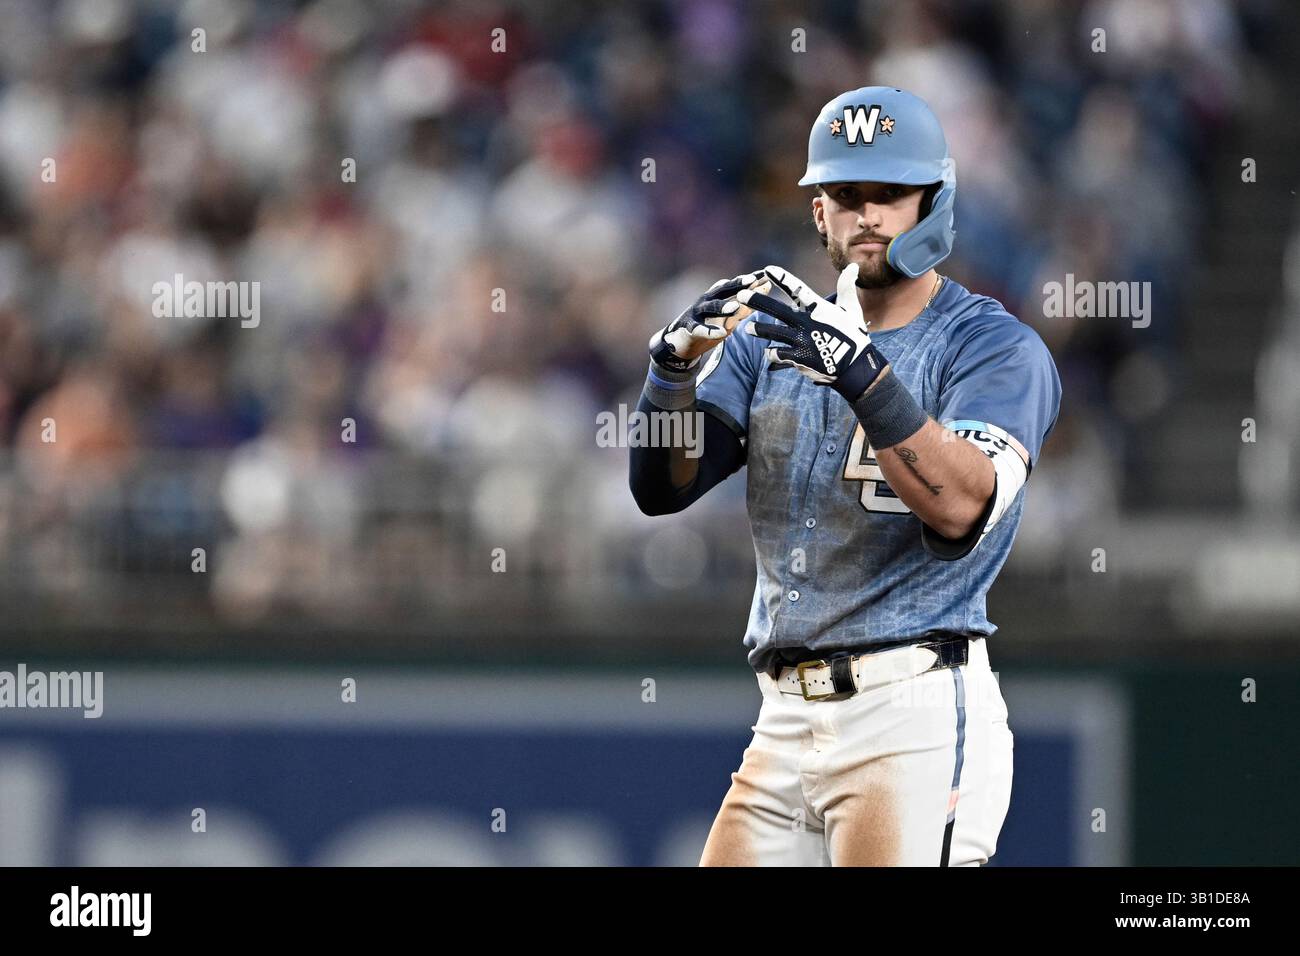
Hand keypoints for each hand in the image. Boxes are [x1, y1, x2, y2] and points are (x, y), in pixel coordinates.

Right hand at [649, 272, 769, 371]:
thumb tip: (767, 287)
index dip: (750, 280)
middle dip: (738, 284)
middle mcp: (708, 300)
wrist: (680, 341)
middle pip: (724, 290)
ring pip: (711, 307)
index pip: (736, 285)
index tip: (766, 275)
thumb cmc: (708, 325)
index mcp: (718, 296)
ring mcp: (697, 313)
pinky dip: (710, 331)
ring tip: (736, 307)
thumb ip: (745, 304)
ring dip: (723, 307)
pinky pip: (700, 329)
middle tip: (752, 280)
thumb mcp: (728, 315)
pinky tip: (721, 333)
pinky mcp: (690, 328)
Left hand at [741, 263, 887, 399]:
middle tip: (742, 295)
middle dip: (758, 301)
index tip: (768, 269)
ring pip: (773, 333)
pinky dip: (772, 353)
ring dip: (758, 330)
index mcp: (818, 309)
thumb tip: (852, 265)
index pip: (797, 290)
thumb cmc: (854, 336)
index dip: (782, 279)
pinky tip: (767, 352)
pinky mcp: (798, 359)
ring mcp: (801, 342)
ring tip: (746, 328)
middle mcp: (806, 323)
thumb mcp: (852, 309)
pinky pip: (779, 354)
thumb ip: (846, 287)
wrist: (855, 367)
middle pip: (777, 310)